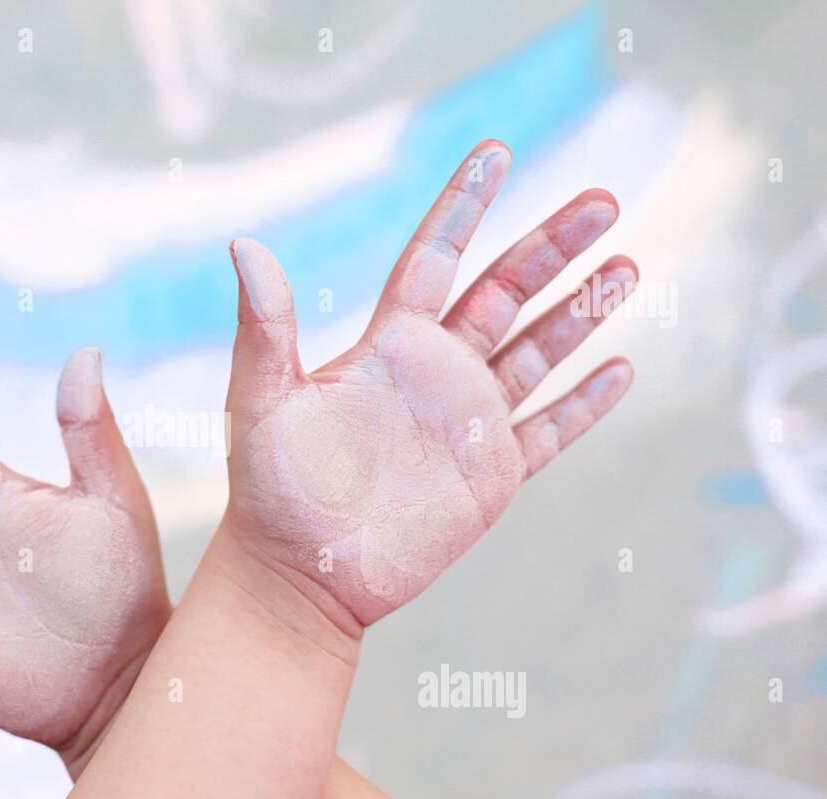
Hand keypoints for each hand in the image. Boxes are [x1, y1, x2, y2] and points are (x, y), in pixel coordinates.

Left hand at [224, 140, 636, 627]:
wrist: (300, 578)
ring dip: (583, 310)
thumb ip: (263, 326)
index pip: (435, 258)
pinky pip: (550, 431)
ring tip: (627, 264)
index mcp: (386, 348)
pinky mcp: (492, 476)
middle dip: (552, 244)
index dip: (465, 205)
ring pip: (540, 352)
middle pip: (506, 292)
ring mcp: (469, 424)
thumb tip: (242, 242)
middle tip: (603, 199)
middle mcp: (435, 374)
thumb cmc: (269, 492)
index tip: (494, 150)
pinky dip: (586, 403)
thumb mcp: (259, 401)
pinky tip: (622, 367)